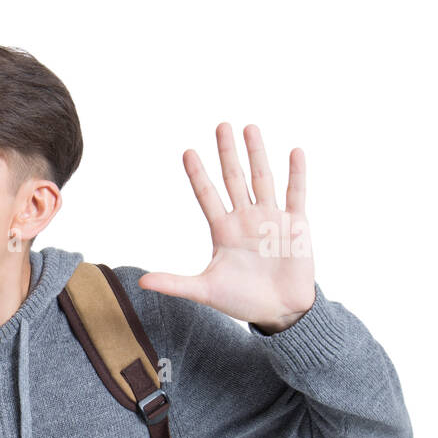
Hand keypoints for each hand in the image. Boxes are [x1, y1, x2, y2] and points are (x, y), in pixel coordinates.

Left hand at [138, 123, 315, 333]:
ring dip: (257, 154)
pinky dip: (296, 174)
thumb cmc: (242, 301)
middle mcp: (246, 218)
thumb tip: (141, 282)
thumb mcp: (205, 291)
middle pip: (234, 178)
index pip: (207, 195)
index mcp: (223, 230)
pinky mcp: (296, 225)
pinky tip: (294, 151)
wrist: (280, 312)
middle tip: (221, 126)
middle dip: (227, 153)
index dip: (198, 175)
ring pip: (262, 178)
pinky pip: (296, 194)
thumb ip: (175, 283)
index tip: (188, 152)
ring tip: (250, 128)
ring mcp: (271, 218)